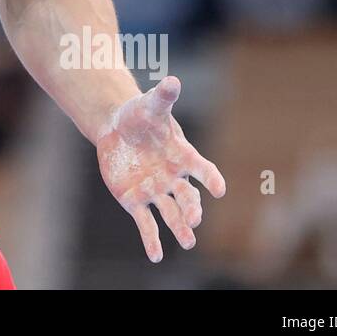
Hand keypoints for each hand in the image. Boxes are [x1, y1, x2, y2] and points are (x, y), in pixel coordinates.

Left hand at [95, 75, 225, 261]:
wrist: (116, 129)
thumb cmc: (139, 115)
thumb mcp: (150, 105)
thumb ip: (163, 96)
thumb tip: (173, 80)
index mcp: (181, 155)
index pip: (201, 169)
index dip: (210, 178)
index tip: (219, 188)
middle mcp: (173, 178)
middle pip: (187, 197)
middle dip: (193, 208)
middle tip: (195, 218)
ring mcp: (155, 191)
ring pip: (171, 213)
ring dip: (180, 228)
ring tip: (188, 241)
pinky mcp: (136, 201)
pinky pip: (146, 223)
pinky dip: (152, 240)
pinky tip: (156, 256)